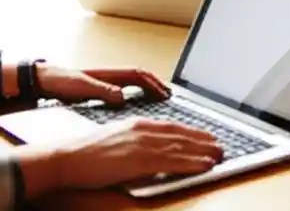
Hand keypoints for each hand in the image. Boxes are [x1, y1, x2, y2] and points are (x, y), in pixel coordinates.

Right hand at [18, 117, 222, 196]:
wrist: (67, 158)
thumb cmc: (88, 153)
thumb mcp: (117, 140)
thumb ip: (137, 142)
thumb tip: (153, 150)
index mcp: (138, 124)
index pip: (173, 126)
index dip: (193, 132)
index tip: (207, 137)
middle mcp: (143, 130)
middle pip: (182, 135)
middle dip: (204, 141)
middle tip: (221, 146)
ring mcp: (142, 144)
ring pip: (181, 148)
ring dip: (204, 152)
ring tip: (220, 156)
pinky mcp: (139, 160)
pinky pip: (172, 162)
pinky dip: (192, 163)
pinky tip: (204, 166)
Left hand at [36, 66, 170, 105]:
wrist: (44, 81)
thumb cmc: (60, 82)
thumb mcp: (82, 87)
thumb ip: (102, 91)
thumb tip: (123, 97)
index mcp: (110, 74)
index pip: (139, 76)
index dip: (154, 84)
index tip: (165, 94)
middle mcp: (110, 76)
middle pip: (140, 78)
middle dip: (156, 85)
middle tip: (169, 96)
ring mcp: (105, 82)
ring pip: (134, 83)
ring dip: (148, 88)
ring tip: (159, 97)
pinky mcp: (100, 89)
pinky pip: (125, 89)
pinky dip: (136, 93)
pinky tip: (136, 102)